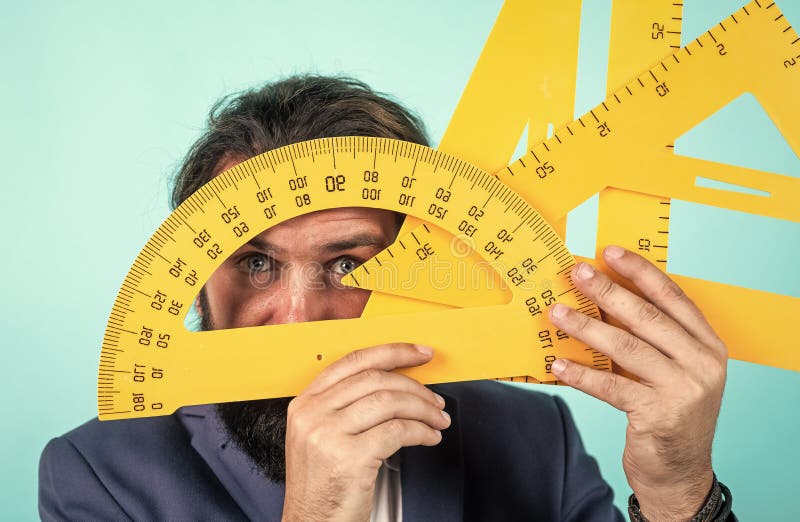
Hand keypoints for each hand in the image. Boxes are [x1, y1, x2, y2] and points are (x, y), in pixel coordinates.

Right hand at [281, 343, 449, 521]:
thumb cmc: (322, 487)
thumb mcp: (321, 437)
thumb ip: (346, 407)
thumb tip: (397, 383)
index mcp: (304, 403)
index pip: (353, 361)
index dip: (392, 352)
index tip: (419, 353)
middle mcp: (312, 414)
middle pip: (375, 378)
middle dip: (415, 385)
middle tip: (435, 398)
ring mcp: (327, 434)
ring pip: (390, 401)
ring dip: (423, 409)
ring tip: (437, 420)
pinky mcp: (348, 457)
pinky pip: (398, 431)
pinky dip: (421, 431)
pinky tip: (429, 437)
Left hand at [548, 245, 726, 520]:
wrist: (680, 471)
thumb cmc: (669, 411)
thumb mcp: (672, 369)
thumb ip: (650, 337)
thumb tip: (601, 298)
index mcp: (707, 344)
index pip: (672, 297)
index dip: (640, 272)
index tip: (610, 252)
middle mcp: (702, 363)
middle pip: (647, 317)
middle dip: (607, 291)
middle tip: (576, 273)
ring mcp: (683, 390)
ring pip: (627, 347)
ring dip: (586, 327)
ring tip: (556, 313)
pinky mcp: (659, 415)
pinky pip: (612, 387)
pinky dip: (582, 374)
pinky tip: (557, 364)